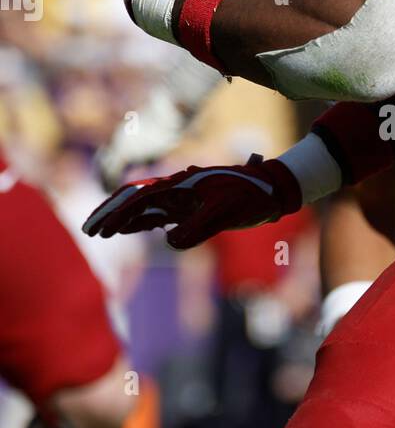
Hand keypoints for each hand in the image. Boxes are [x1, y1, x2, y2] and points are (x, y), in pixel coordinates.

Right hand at [83, 155, 300, 250]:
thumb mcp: (225, 212)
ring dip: (124, 220)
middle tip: (89, 231)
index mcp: (179, 186)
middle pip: (135, 200)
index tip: (98, 229)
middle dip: (110, 214)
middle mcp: (176, 189)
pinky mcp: (193, 206)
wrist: (271, 188)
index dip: (116, 214)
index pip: (138, 199)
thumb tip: (169, 242)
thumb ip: (198, 227)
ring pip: (145, 207)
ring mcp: (183, 197)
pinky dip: (143, 222)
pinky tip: (133, 230)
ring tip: (103, 233)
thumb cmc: (250, 197)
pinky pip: (161, 213)